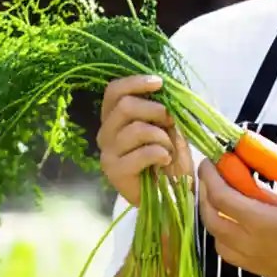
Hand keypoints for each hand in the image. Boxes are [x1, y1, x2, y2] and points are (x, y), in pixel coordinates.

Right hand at [97, 74, 192, 205]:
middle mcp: (105, 133)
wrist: (169, 194)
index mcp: (114, 117)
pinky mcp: (115, 172)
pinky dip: (161, 153)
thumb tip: (165, 89)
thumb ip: (162, 109)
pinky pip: (143, 152)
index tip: (160, 83)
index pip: (114, 91)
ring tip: (169, 148)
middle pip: (125, 106)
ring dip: (162, 136)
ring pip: (136, 129)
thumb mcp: (168, 126)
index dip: (135, 82)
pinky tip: (165, 160)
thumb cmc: (166, 156)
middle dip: (155, 110)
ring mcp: (108, 153)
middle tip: (171, 122)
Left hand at [197, 157, 276, 276]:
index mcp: (259, 222)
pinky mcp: (249, 267)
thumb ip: (265, 194)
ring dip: (208, 211)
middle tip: (208, 173)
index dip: (210, 177)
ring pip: (212, 233)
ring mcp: (246, 257)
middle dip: (204, 192)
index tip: (209, 160)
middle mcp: (247, 242)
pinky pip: (222, 248)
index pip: (221, 197)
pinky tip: (228, 220)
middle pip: (209, 215)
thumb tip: (241, 177)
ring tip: (216, 194)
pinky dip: (217, 231)